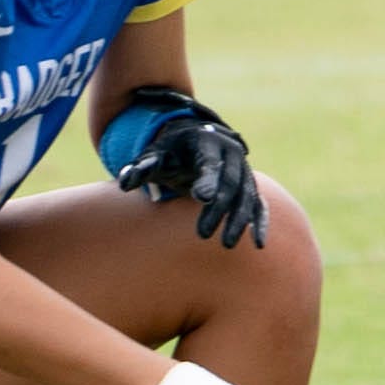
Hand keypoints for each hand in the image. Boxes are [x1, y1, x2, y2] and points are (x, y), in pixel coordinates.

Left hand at [113, 96, 266, 248]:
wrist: (196, 139)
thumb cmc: (170, 152)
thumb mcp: (154, 155)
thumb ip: (141, 168)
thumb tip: (126, 182)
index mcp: (207, 141)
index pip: (209, 163)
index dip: (207, 179)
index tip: (202, 197)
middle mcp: (231, 152)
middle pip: (230, 182)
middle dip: (219, 209)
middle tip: (202, 234)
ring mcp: (244, 168)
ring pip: (247, 195)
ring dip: (238, 220)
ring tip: (226, 244)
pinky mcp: (249, 184)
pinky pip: (259, 203)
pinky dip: (259, 222)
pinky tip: (257, 243)